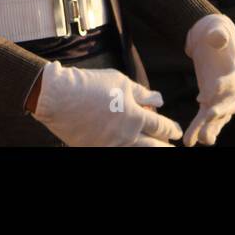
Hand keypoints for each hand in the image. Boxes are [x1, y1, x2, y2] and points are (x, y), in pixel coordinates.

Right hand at [32, 61, 181, 146]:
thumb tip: (158, 101)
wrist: (59, 97)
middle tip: (172, 148)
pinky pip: (116, 152)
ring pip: (138, 152)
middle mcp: (126, 134)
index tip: (176, 131)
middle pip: (154, 146)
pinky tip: (130, 148)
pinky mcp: (97, 149)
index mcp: (135, 115)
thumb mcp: (119, 81)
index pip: (161, 126)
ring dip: (149, 151)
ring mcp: (111, 145)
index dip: (171, 129)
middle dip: (165, 147)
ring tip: (156, 150)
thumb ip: (141, 93)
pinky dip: (126, 150)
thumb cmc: (90, 85)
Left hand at [183, 14, 234, 145]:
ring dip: (210, 127)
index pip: (234, 80)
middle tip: (209, 115)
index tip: (209, 90)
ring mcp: (224, 95)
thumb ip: (218, 33)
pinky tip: (190, 140)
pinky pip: (206, 117)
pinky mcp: (211, 100)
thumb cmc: (215, 31)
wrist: (211, 38)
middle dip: (221, 111)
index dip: (224, 85)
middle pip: (231, 102)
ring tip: (199, 139)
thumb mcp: (217, 28)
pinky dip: (199, 127)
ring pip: (219, 115)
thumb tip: (218, 37)